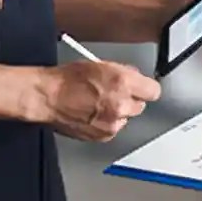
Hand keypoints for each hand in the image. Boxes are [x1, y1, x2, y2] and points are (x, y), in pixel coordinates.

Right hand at [34, 61, 160, 141]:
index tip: (141, 88)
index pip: (153, 91)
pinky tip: (93, 114)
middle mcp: (121, 104)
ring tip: (99, 104)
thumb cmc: (68, 79)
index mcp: (122, 83)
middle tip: (114, 94)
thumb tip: (134, 77)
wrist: (48, 98)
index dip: (145, 88)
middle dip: (130, 100)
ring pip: (126, 118)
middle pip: (140, 106)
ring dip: (118, 112)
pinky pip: (114, 128)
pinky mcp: (104, 135)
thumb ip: (122, 73)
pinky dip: (107, 123)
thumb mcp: (100, 65)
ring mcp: (113, 123)